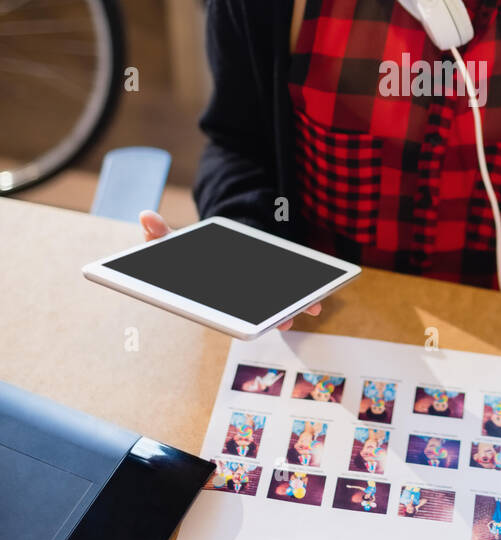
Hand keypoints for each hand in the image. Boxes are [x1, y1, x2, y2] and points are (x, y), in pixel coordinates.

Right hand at [138, 211, 321, 331]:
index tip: (248, 324)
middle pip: (253, 316)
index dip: (236, 319)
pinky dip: (301, 303)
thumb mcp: (174, 243)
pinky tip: (317, 303)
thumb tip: (145, 215)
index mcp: (208, 301)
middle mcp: (231, 307)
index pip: (221, 313)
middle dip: (271, 318)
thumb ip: (159, 234)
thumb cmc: (189, 253)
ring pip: (272, 313)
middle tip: (286, 320)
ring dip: (290, 314)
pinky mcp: (269, 295)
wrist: (214, 251)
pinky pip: (286, 303)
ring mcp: (252, 302)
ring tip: (308, 311)